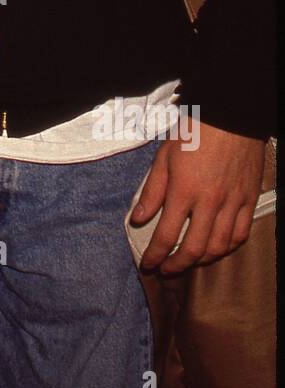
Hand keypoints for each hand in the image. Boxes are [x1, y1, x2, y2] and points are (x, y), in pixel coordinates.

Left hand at [132, 122, 265, 273]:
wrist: (230, 116)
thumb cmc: (193, 133)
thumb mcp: (164, 157)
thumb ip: (152, 191)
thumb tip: (138, 219)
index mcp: (184, 191)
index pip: (167, 235)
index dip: (156, 255)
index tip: (148, 264)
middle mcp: (209, 202)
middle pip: (194, 249)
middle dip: (177, 265)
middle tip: (166, 270)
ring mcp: (232, 202)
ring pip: (219, 246)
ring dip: (202, 260)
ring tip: (189, 260)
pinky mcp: (249, 199)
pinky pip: (241, 234)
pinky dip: (228, 247)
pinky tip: (217, 248)